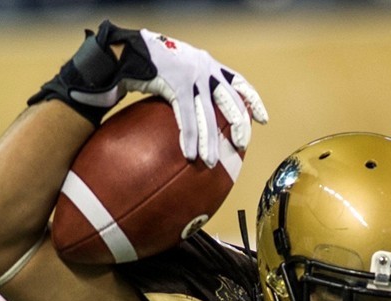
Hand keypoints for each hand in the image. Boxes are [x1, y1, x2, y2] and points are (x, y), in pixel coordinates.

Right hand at [112, 26, 267, 165]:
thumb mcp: (177, 70)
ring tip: (212, 163)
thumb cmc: (150, 63)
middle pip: (230, 101)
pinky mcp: (176, 84)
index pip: (238, 82)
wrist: (127, 47)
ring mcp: (191, 75)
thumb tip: (196, 112)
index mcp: (208, 63)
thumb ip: (191, 87)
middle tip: (241, 146)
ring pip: (208, 115)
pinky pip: (186, 117)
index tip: (264, 120)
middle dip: (239, 125)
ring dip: (211, 142)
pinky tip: (190, 154)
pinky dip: (190, 138)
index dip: (252, 100)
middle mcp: (204, 67)